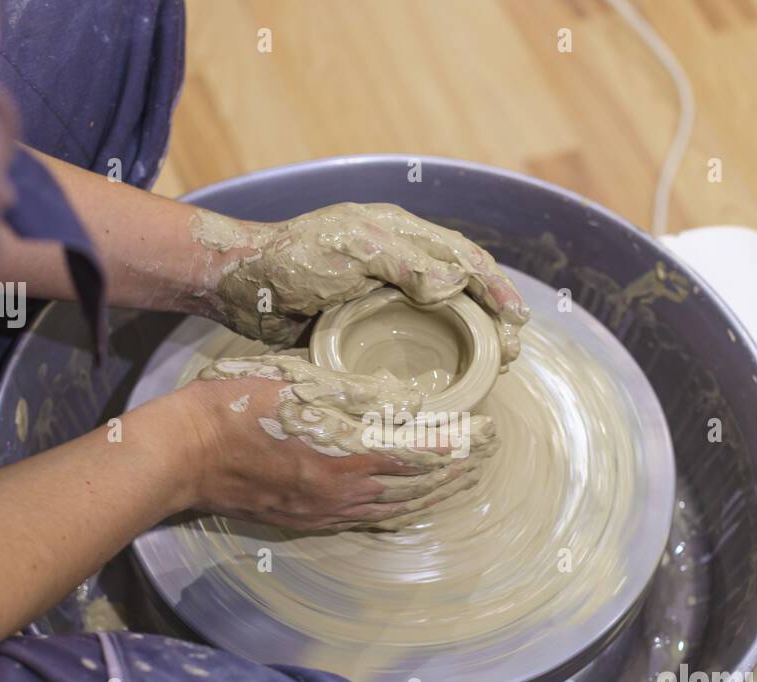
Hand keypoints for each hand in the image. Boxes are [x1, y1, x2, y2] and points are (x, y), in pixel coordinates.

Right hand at [173, 366, 492, 530]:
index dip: (462, 445)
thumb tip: (408, 403)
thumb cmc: (238, 406)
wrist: (185, 454)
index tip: (488, 431)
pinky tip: (415, 505)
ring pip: (399, 508)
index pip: (426, 455)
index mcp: (349, 454)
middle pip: (421, 488)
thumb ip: (358, 395)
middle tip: (490, 454)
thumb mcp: (302, 383)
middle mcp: (345, 492)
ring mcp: (327, 511)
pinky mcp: (309, 520)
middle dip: (461, 472)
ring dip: (437, 495)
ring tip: (466, 480)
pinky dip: (403, 511)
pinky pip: (371, 520)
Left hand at [193, 203, 530, 361]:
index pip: (463, 258)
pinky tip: (443, 374)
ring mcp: (377, 290)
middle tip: (512, 353)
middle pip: (459, 288)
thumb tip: (456, 284)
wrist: (238, 284)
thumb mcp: (352, 251)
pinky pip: (407, 336)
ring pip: (438, 314)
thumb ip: (405, 262)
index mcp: (398, 233)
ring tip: (491, 367)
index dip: (495, 287)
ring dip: (469, 338)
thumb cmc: (290, 260)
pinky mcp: (359, 319)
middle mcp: (394, 259)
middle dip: (492, 318)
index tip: (518, 320)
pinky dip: (432, 352)